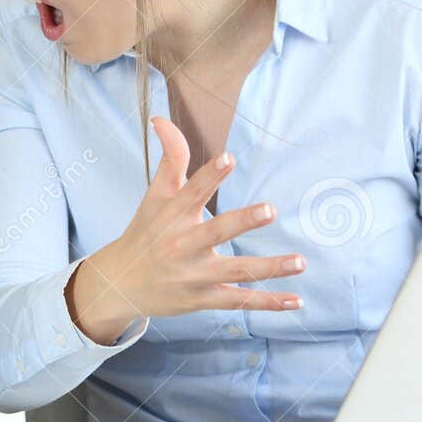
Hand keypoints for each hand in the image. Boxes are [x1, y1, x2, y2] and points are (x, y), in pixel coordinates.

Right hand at [66, 116, 305, 343]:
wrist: (121, 284)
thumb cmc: (146, 232)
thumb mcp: (155, 195)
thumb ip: (170, 158)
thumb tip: (162, 118)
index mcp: (171, 216)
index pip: (191, 191)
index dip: (210, 175)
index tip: (228, 158)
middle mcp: (182, 245)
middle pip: (215, 232)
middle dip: (242, 221)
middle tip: (270, 210)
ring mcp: (194, 275)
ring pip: (235, 271)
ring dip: (269, 268)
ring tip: (300, 261)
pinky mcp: (204, 298)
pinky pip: (239, 301)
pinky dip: (268, 303)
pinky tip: (296, 301)